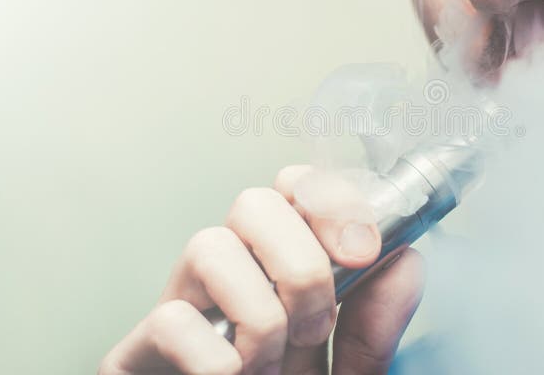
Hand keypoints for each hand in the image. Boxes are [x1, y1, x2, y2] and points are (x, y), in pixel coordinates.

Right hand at [99, 165, 424, 374]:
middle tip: (315, 328)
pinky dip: (213, 354)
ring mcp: (183, 306)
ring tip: (269, 364)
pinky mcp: (138, 351)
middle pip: (253, 202)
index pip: (297, 187)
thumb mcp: (350, 373)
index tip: (362, 251)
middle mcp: (230, 274)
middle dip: (300, 262)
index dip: (332, 201)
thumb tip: (405, 258)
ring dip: (258, 311)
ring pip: (208, 244)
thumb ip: (375, 326)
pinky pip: (169, 318)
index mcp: (279, 267)